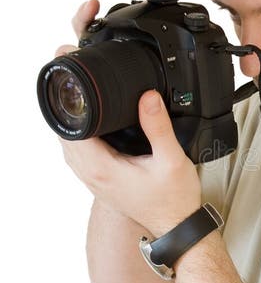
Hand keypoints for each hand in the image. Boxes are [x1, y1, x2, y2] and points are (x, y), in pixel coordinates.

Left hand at [56, 0, 200, 235]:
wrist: (176, 228)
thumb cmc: (173, 201)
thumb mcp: (171, 160)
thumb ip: (158, 126)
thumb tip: (147, 95)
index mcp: (98, 166)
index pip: (68, 121)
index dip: (65, 88)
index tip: (66, 58)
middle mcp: (87, 169)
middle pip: (63, 122)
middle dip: (66, 89)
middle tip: (74, 55)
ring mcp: (90, 172)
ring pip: (69, 131)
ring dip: (72, 104)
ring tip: (82, 74)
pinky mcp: (98, 171)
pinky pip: (79, 140)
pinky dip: (82, 119)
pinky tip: (93, 105)